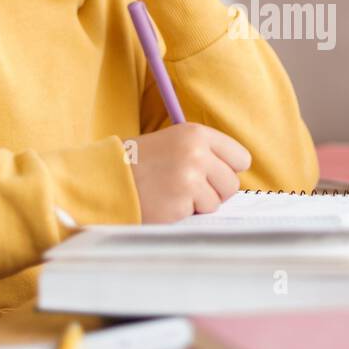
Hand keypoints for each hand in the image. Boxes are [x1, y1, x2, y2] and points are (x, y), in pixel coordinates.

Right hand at [128, 122, 250, 222]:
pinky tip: (165, 202)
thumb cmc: (141, 163)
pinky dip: (184, 213)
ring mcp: (190, 178)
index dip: (227, 170)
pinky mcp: (181, 201)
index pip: (240, 157)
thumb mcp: (174, 142)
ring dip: (198, 204)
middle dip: (214, 191)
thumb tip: (235, 174)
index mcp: (196, 134)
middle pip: (232, 183)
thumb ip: (204, 152)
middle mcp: (196, 152)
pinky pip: (199, 214)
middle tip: (188, 188)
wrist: (108, 178)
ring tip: (173, 193)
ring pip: (217, 201)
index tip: (213, 175)